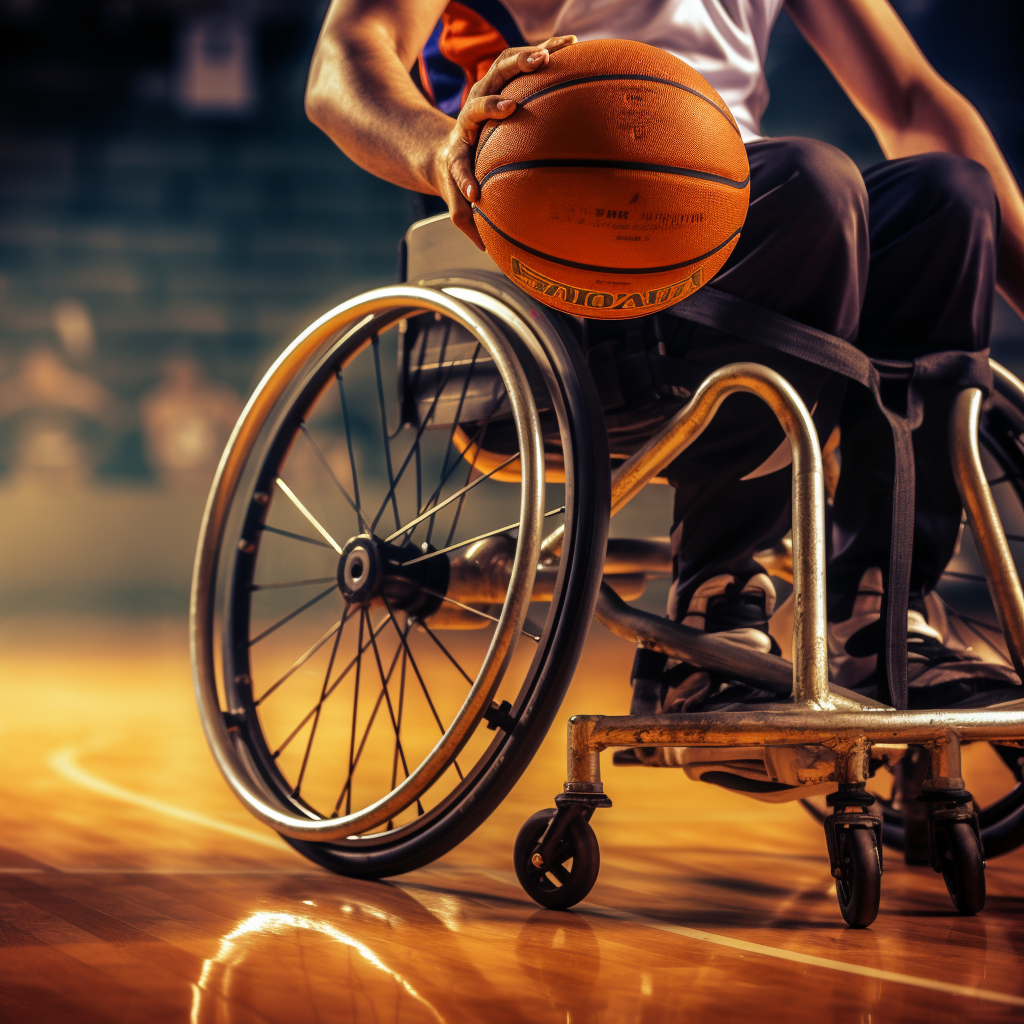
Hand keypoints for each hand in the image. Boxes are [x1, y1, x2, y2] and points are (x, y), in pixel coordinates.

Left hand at [431, 35, 575, 248]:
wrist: (450, 147)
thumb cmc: (459, 179)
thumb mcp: (458, 202)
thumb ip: (468, 222)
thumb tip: (485, 249)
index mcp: (461, 140)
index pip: (463, 145)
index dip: (469, 162)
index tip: (476, 189)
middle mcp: (473, 109)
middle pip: (484, 89)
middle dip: (498, 91)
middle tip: (518, 94)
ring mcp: (490, 90)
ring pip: (505, 66)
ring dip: (527, 59)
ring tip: (553, 55)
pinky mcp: (507, 80)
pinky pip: (528, 62)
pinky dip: (549, 51)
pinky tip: (575, 45)